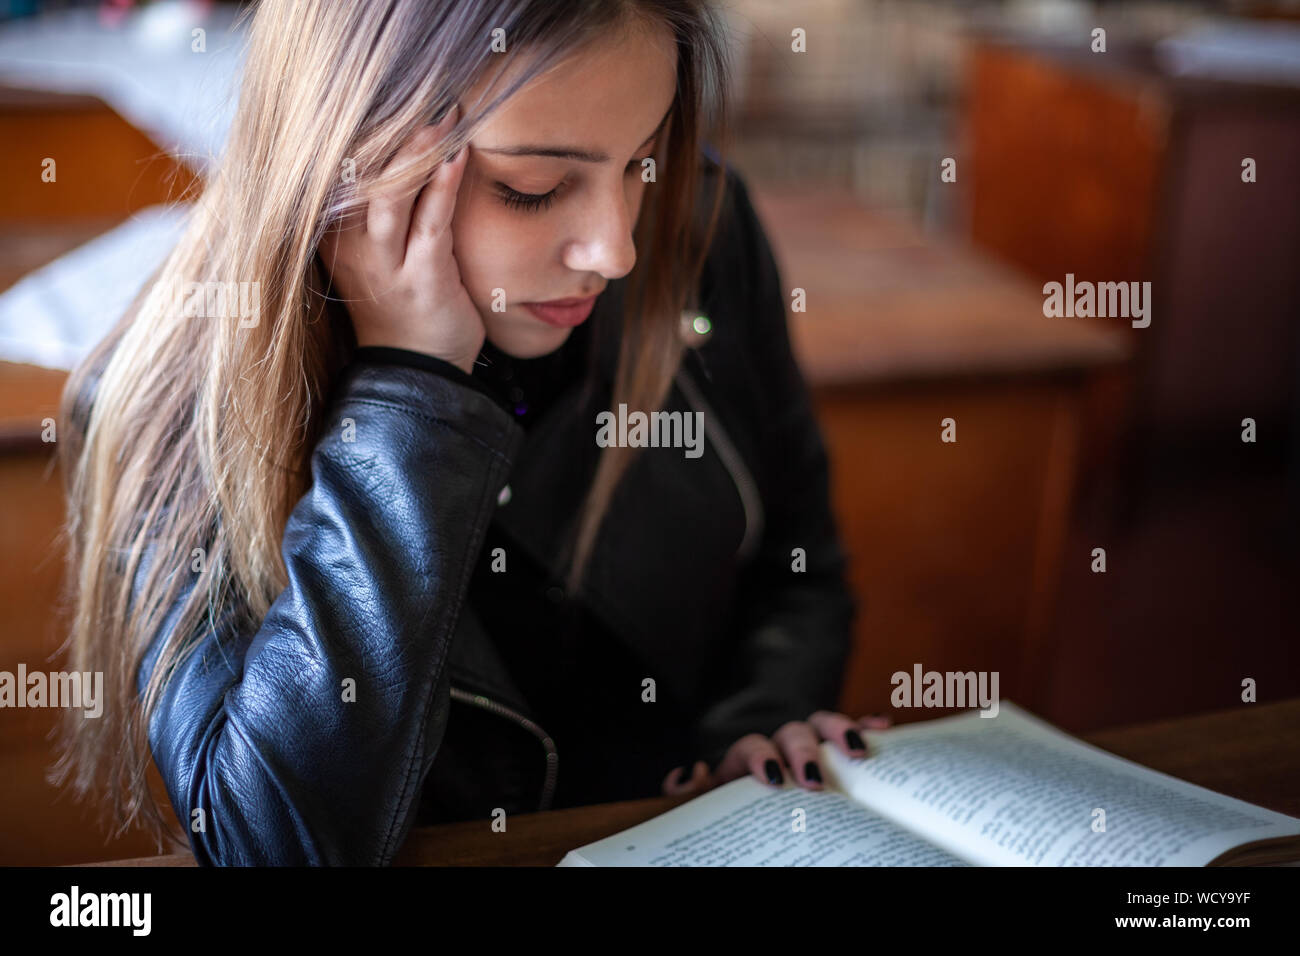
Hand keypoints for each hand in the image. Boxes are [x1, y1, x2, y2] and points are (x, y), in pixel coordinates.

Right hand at [318, 105, 483, 372]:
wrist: (416, 373)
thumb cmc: (400, 306)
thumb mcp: (373, 256)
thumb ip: (373, 211)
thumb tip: (390, 154)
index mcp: (332, 238)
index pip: (339, 174)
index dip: (364, 136)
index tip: (391, 100)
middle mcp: (351, 249)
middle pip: (361, 178)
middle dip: (393, 134)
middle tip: (425, 96)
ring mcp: (385, 267)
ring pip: (391, 197)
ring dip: (418, 154)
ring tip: (442, 120)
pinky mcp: (422, 281)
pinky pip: (429, 225)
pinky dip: (441, 188)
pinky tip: (456, 160)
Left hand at [662, 711, 893, 797]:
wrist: (753, 812)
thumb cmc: (733, 807)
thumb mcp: (710, 802)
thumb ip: (692, 791)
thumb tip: (692, 771)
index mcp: (747, 759)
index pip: (752, 746)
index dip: (762, 757)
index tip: (774, 778)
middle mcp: (779, 745)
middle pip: (793, 733)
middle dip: (804, 752)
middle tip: (814, 780)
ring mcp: (809, 745)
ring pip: (823, 725)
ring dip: (840, 731)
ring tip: (858, 751)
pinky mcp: (834, 751)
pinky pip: (851, 731)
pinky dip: (865, 725)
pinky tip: (882, 727)